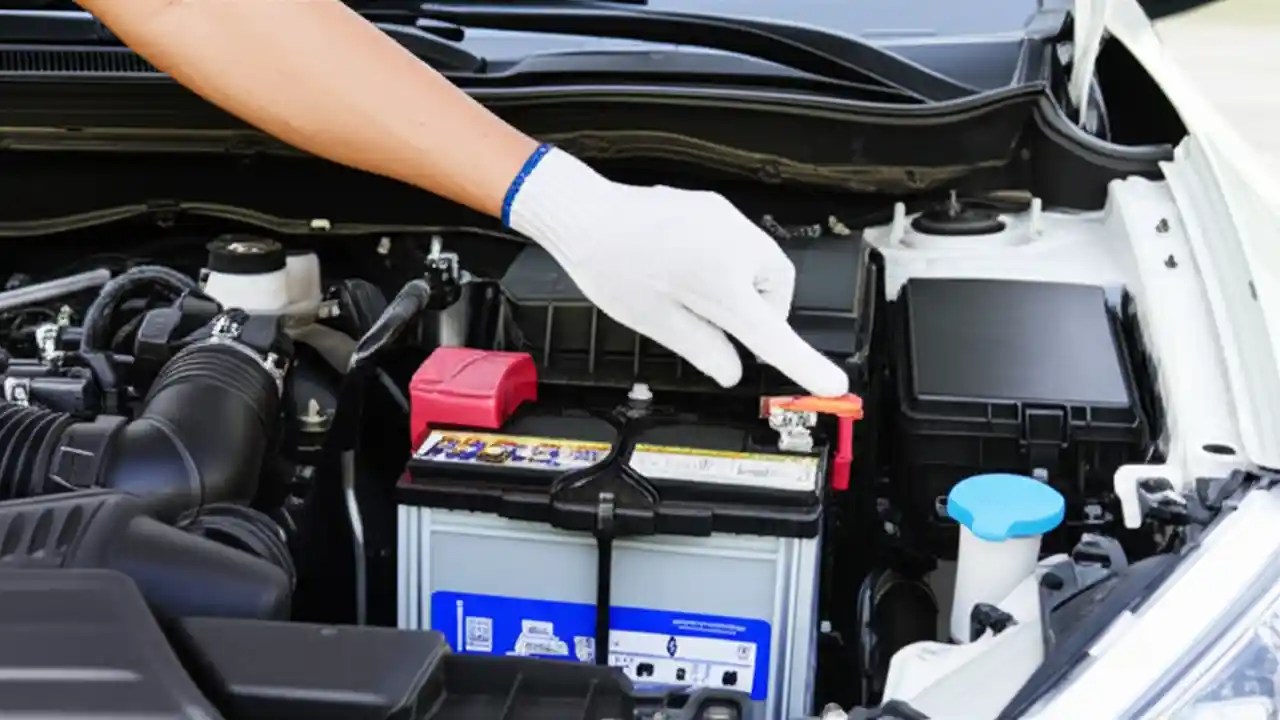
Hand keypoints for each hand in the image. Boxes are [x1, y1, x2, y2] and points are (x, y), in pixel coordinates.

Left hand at [507, 146, 847, 396]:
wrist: (585, 213)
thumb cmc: (613, 265)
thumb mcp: (658, 323)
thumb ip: (704, 349)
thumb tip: (730, 370)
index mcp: (723, 284)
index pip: (774, 334)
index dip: (806, 364)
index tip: (833, 385)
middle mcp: (736, 246)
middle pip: (777, 291)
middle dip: (761, 312)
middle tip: (724, 329)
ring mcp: (727, 220)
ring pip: (761, 265)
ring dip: (745, 287)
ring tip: (698, 294)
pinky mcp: (715, 206)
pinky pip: (739, 243)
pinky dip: (729, 263)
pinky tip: (689, 267)